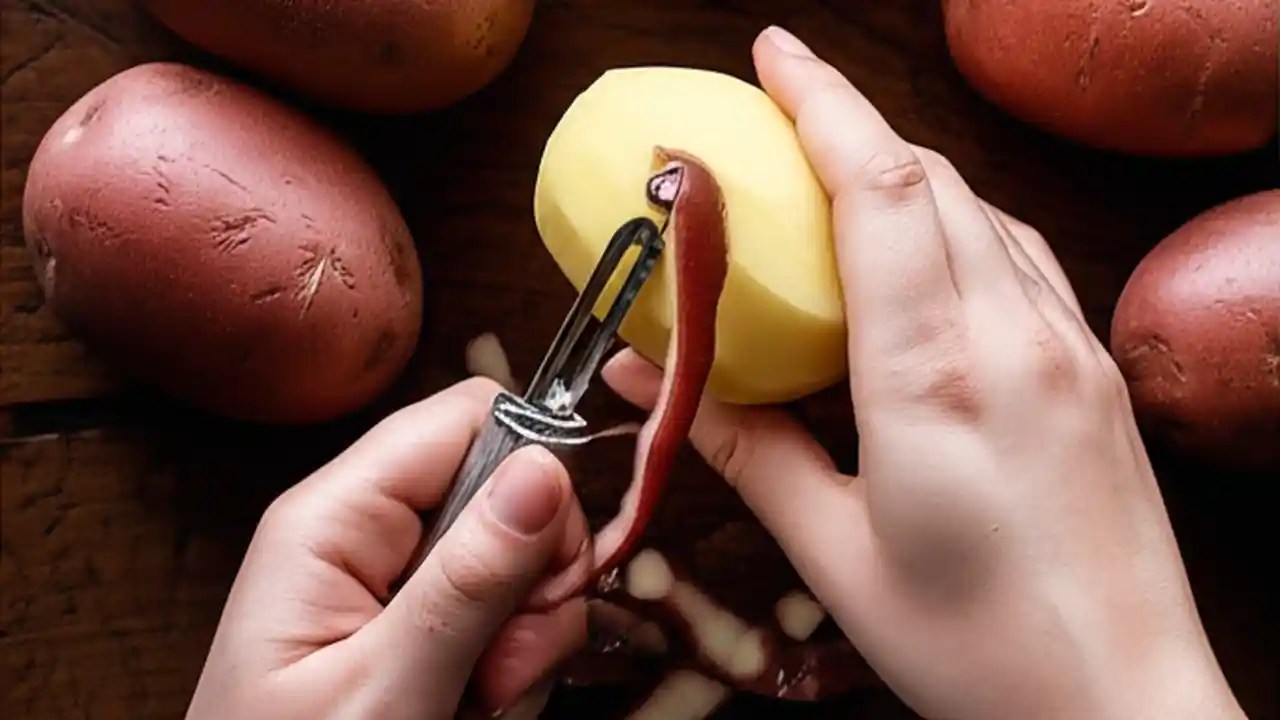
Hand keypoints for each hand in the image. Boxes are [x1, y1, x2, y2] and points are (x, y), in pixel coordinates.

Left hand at [187, 378, 590, 719]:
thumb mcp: (386, 689)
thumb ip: (468, 580)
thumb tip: (546, 466)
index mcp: (334, 518)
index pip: (465, 418)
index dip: (530, 469)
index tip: (548, 560)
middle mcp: (367, 532)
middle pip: (508, 489)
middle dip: (533, 576)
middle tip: (504, 659)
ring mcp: (399, 581)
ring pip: (522, 560)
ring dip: (530, 634)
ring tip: (479, 700)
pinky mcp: (425, 625)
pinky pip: (511, 614)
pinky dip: (518, 664)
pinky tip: (478, 708)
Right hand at [603, 26, 1244, 719]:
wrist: (1124, 707)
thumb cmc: (976, 648)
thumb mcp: (834, 554)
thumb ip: (744, 449)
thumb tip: (647, 381)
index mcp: (937, 377)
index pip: (880, 190)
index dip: (822, 102)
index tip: (770, 53)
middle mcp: (1016, 337)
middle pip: (930, 177)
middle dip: (850, 122)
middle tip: (776, 114)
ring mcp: (1069, 346)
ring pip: (980, 207)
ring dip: (904, 169)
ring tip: (835, 175)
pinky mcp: (1094, 369)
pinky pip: (1020, 254)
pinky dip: (957, 221)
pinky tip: (921, 251)